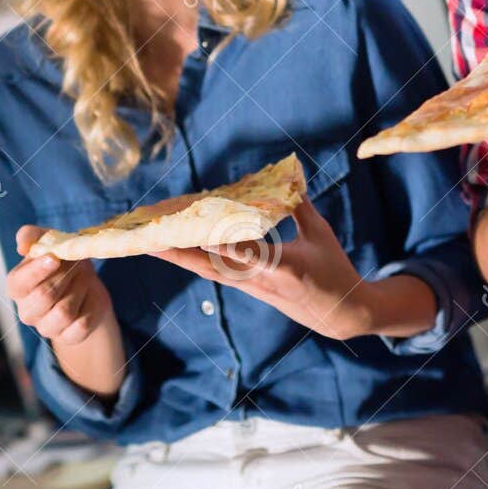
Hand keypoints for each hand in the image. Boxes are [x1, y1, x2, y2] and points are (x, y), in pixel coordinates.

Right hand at [8, 226, 121, 347]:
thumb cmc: (62, 261)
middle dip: (65, 276)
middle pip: (43, 296)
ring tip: (84, 278)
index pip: (19, 283)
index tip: (55, 258)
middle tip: (77, 264)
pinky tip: (89, 298)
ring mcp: (46, 327)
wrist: (87, 284)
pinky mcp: (68, 337)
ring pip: (63, 312)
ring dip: (80, 290)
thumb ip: (31, 236)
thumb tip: (22, 246)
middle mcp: (27, 311)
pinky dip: (90, 309)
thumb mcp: (49, 241)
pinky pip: (80, 327)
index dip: (37, 271)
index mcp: (17, 287)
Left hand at [151, 198, 383, 340]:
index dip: (216, 240)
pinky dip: (197, 259)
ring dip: (180, 257)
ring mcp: (252, 288)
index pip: (243, 251)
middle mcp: (260, 280)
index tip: (191, 229)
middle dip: (179, 253)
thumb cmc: (334, 270)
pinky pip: (217, 273)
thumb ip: (300, 206)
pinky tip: (180, 248)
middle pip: (212, 266)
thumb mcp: (321, 235)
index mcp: (282, 266)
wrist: (340, 314)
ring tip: (152, 242)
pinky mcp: (249, 290)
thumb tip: (290, 174)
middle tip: (148, 240)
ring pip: (209, 272)